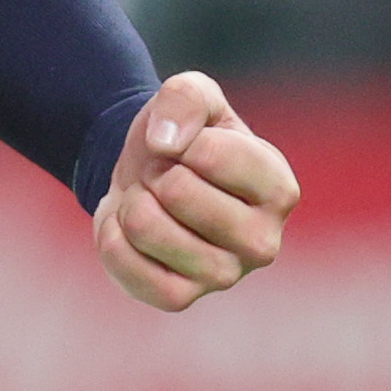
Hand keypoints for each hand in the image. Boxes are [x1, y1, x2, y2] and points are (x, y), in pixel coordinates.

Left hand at [93, 72, 298, 311]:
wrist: (146, 172)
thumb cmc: (183, 136)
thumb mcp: (190, 93)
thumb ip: (186, 97)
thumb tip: (166, 144)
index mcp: (278, 188)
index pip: (213, 155)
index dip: (182, 138)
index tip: (188, 146)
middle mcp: (263, 241)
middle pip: (180, 194)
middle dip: (155, 172)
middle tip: (165, 176)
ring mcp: (225, 276)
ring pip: (151, 231)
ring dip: (133, 202)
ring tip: (148, 200)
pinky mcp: (182, 297)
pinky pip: (132, 270)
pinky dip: (112, 237)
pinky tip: (127, 227)